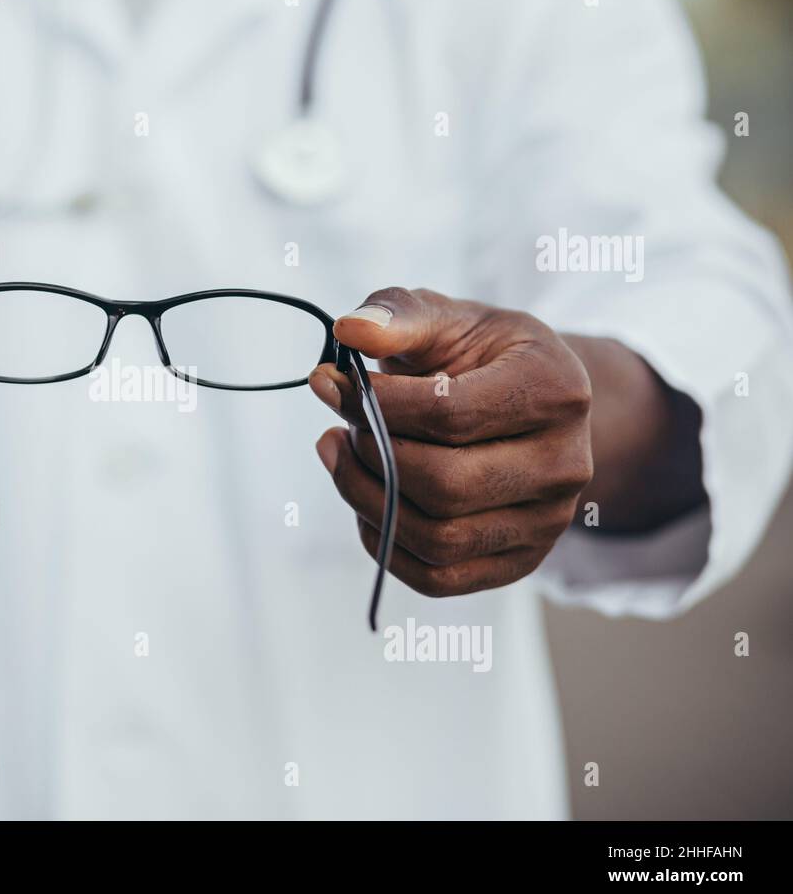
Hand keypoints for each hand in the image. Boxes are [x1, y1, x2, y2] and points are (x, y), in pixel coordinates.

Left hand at [309, 287, 593, 597]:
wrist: (526, 401)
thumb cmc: (479, 356)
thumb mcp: (446, 317)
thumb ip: (398, 315)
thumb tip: (350, 329)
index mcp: (555, 389)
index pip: (447, 413)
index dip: (374, 403)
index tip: (329, 383)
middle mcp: (566, 463)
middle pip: (444, 484)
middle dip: (370, 456)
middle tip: (340, 428)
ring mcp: (549, 521)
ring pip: (439, 539)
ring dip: (367, 501)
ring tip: (341, 456)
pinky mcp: (521, 561)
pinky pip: (439, 578)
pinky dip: (386, 546)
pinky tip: (367, 502)